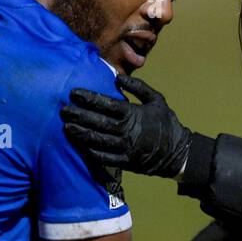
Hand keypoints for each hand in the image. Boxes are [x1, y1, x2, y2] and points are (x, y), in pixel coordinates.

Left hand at [62, 74, 191, 177]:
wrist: (177, 152)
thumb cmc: (165, 122)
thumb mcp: (157, 99)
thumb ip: (138, 87)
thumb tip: (118, 78)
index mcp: (134, 114)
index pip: (106, 104)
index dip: (89, 98)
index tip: (73, 93)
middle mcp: (127, 131)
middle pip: (98, 122)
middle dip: (79, 115)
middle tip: (63, 109)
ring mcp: (125, 148)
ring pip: (98, 140)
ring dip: (81, 133)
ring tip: (67, 127)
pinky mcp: (125, 162)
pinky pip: (104, 157)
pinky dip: (91, 151)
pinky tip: (80, 145)